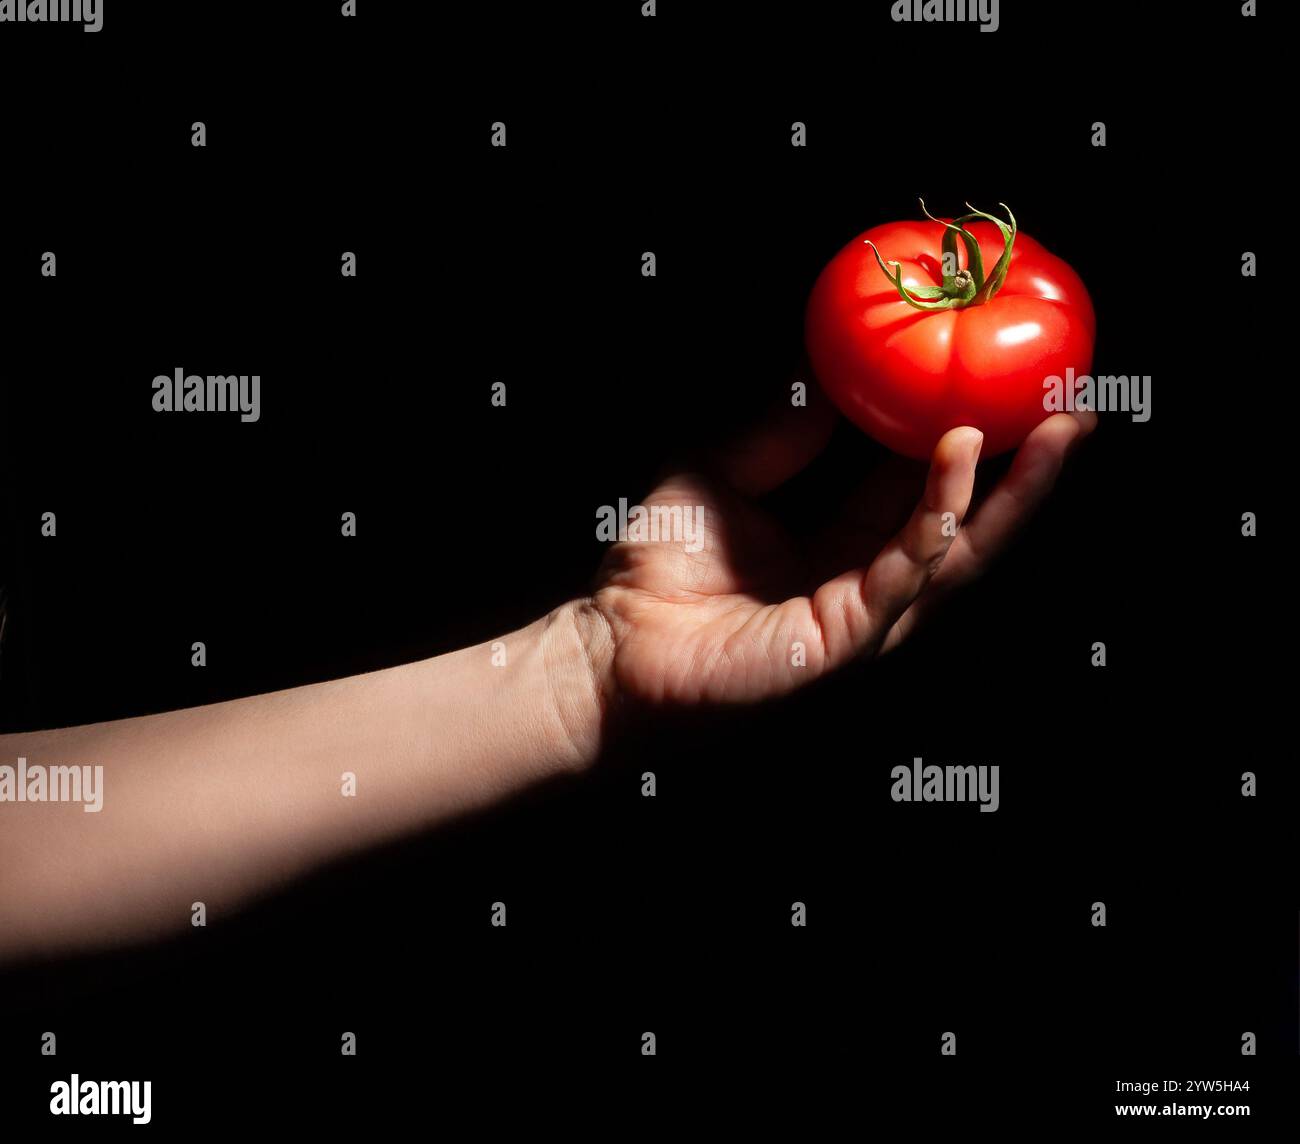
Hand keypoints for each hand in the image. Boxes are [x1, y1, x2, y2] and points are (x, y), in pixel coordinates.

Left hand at [583, 383, 1094, 706]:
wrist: (607, 648)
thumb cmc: (654, 570)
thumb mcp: (720, 474)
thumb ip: (777, 435)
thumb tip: (827, 377)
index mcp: (839, 547)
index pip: (921, 488)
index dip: (967, 441)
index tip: (1006, 388)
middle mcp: (864, 582)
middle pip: (963, 522)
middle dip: (1024, 470)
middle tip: (1074, 409)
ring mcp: (862, 616)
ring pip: (957, 551)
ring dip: (1012, 490)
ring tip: (1057, 428)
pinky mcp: (845, 640)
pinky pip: (906, 570)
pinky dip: (939, 513)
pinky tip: (959, 457)